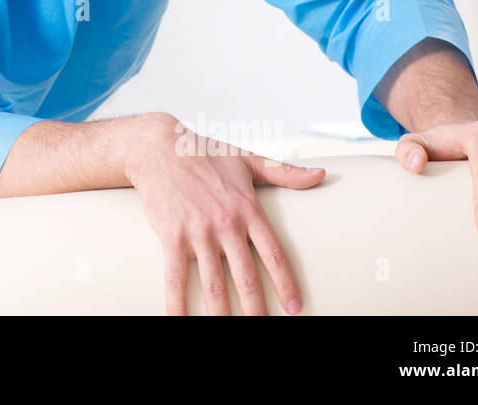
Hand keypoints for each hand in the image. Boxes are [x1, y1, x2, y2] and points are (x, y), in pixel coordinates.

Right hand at [126, 113, 324, 314]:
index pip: (273, 253)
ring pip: (214, 284)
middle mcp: (225, 223)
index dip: (286, 282)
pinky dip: (176, 303)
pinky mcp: (171, 236)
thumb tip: (320, 175)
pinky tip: (179, 320)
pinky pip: (175, 277)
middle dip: (256, 308)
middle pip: (246, 276)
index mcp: (247, 208)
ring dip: (221, 313)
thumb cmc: (203, 152)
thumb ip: (285, 172)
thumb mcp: (247, 158)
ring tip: (226, 330)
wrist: (158, 146)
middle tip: (262, 324)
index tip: (294, 306)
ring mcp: (197, 232)